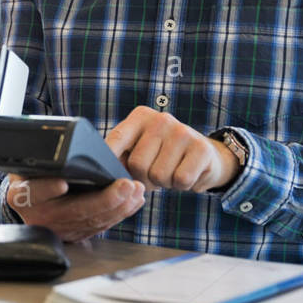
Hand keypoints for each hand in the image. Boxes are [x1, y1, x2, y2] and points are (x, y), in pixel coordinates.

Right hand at [6, 175, 145, 242]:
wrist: (23, 204)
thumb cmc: (28, 178)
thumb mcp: (24, 168)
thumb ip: (40, 162)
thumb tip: (60, 148)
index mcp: (22, 196)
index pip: (33, 193)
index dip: (47, 189)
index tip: (61, 183)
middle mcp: (40, 216)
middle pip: (74, 211)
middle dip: (104, 199)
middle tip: (125, 185)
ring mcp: (59, 228)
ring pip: (92, 221)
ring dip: (118, 207)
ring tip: (135, 190)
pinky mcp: (74, 234)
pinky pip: (100, 226)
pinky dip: (119, 213)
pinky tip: (133, 201)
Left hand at [105, 107, 238, 191]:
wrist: (205, 156)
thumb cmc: (161, 156)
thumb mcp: (138, 150)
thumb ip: (118, 156)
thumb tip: (97, 170)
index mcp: (140, 117)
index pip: (116, 140)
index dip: (108, 161)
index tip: (103, 173)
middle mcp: (161, 119)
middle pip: (137, 164)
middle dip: (143, 178)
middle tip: (153, 172)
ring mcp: (183, 131)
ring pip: (158, 175)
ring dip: (164, 183)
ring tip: (171, 171)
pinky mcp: (202, 148)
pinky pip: (181, 180)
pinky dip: (182, 185)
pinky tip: (186, 173)